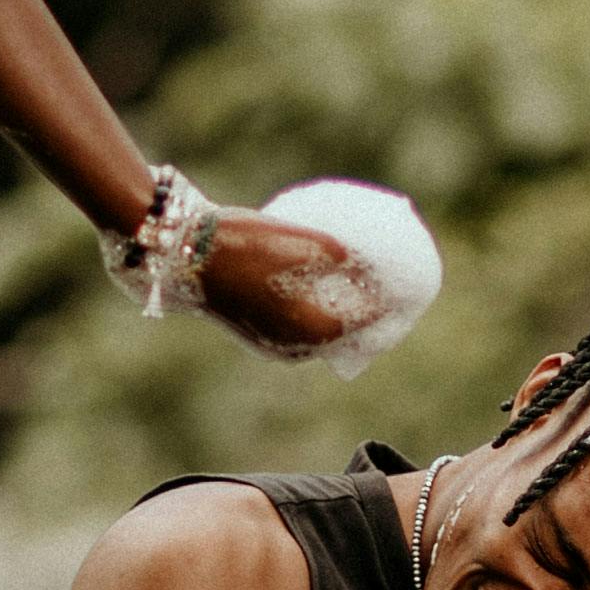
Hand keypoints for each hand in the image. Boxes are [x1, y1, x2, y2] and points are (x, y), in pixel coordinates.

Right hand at [195, 203, 415, 362]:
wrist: (183, 251)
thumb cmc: (247, 245)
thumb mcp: (306, 241)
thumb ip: (345, 256)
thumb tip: (372, 265)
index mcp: (312, 332)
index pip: (366, 324)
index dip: (388, 305)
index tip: (405, 288)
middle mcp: (293, 349)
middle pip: (344, 336)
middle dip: (365, 315)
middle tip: (385, 290)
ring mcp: (270, 345)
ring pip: (319, 335)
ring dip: (338, 315)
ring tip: (356, 289)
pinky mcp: (253, 334)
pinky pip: (296, 328)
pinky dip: (313, 313)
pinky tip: (318, 289)